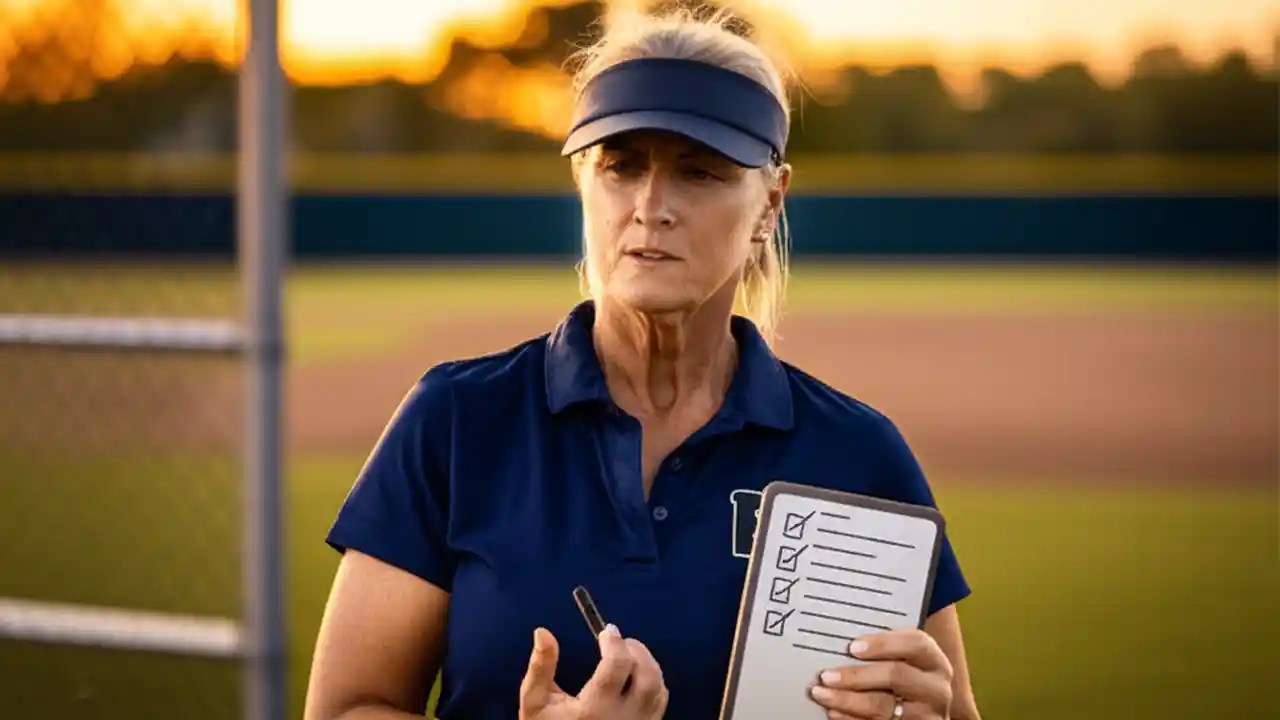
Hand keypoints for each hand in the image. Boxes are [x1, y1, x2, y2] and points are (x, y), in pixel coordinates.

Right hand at [519, 623, 667, 719]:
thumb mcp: (535, 701)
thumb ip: (540, 667)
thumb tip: (542, 631)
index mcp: (594, 709)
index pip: (617, 665)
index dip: (614, 642)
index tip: (606, 631)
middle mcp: (623, 718)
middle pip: (648, 676)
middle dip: (637, 651)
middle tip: (621, 642)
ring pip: (658, 689)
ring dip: (647, 665)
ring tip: (628, 657)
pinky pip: (659, 704)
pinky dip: (653, 684)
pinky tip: (636, 679)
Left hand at [807, 629, 952, 719]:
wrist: (923, 712)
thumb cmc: (906, 676)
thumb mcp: (905, 661)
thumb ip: (883, 649)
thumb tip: (840, 637)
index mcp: (934, 660)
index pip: (915, 644)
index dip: (883, 643)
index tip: (852, 647)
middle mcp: (935, 687)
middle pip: (896, 676)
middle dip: (857, 675)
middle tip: (826, 675)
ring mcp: (926, 714)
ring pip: (884, 706)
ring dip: (847, 700)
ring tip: (822, 694)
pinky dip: (852, 719)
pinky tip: (834, 712)